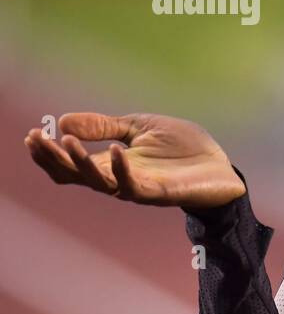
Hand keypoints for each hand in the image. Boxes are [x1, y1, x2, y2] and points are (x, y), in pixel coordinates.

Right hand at [24, 112, 245, 208]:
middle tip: (37, 139)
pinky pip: (134, 185)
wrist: (220, 164)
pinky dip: (122, 169)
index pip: (70, 164)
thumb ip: (104, 127)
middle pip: (75, 175)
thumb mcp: (139, 127)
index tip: (33, 134)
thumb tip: (62, 121)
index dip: (48, 153)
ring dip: (79, 163)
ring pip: (99, 182)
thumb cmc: (182, 148)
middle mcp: (118, 179)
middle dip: (53, 158)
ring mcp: (138, 187)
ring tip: (66, 141)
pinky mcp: (159, 192)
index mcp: (111, 164)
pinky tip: (115, 150)